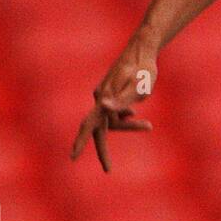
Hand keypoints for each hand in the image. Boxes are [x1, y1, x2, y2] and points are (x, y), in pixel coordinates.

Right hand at [70, 38, 157, 170]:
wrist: (144, 51)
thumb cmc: (143, 70)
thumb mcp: (138, 87)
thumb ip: (122, 100)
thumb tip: (105, 107)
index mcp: (104, 99)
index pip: (89, 125)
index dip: (80, 142)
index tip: (72, 157)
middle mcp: (101, 98)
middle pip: (101, 129)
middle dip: (103, 149)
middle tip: (108, 169)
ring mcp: (105, 97)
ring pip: (113, 120)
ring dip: (129, 126)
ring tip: (148, 126)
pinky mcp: (112, 95)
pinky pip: (117, 113)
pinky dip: (127, 118)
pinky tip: (136, 116)